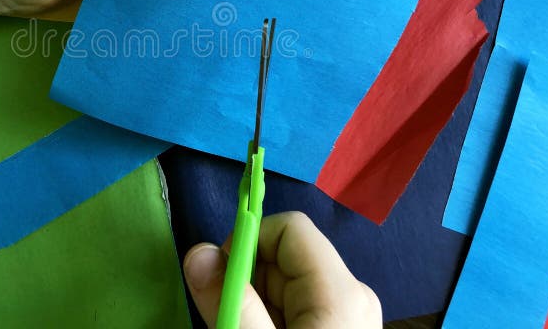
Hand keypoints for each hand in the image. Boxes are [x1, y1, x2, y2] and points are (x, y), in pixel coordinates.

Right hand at [183, 212, 381, 328]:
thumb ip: (230, 302)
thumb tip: (196, 251)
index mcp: (340, 290)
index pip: (289, 227)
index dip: (249, 241)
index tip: (221, 277)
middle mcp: (350, 293)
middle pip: (283, 256)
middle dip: (247, 280)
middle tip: (230, 319)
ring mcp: (347, 316)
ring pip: (284, 284)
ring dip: (255, 303)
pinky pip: (295, 307)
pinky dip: (269, 319)